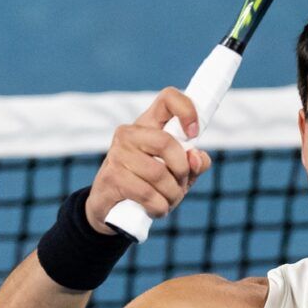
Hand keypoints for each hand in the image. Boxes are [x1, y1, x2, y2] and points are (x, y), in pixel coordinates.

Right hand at [86, 87, 212, 232]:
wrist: (110, 209)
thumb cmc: (149, 185)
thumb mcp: (177, 174)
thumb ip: (194, 164)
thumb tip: (197, 158)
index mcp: (149, 125)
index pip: (168, 98)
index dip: (186, 110)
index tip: (194, 133)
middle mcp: (130, 133)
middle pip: (166, 142)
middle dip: (181, 170)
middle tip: (181, 184)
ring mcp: (117, 154)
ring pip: (158, 174)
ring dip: (172, 194)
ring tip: (168, 201)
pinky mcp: (111, 177)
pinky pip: (147, 194)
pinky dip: (159, 207)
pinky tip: (156, 209)